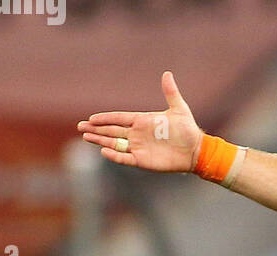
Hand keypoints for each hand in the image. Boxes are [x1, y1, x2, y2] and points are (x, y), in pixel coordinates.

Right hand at [77, 71, 201, 172]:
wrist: (196, 150)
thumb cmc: (188, 130)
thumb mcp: (179, 109)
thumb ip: (170, 93)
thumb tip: (167, 74)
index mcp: (142, 121)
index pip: (118, 119)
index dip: (105, 118)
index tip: (91, 118)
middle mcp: (138, 134)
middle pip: (112, 131)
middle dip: (96, 129)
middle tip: (80, 127)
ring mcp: (139, 148)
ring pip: (115, 143)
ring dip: (100, 140)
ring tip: (86, 136)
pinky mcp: (144, 161)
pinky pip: (126, 158)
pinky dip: (115, 156)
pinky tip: (104, 151)